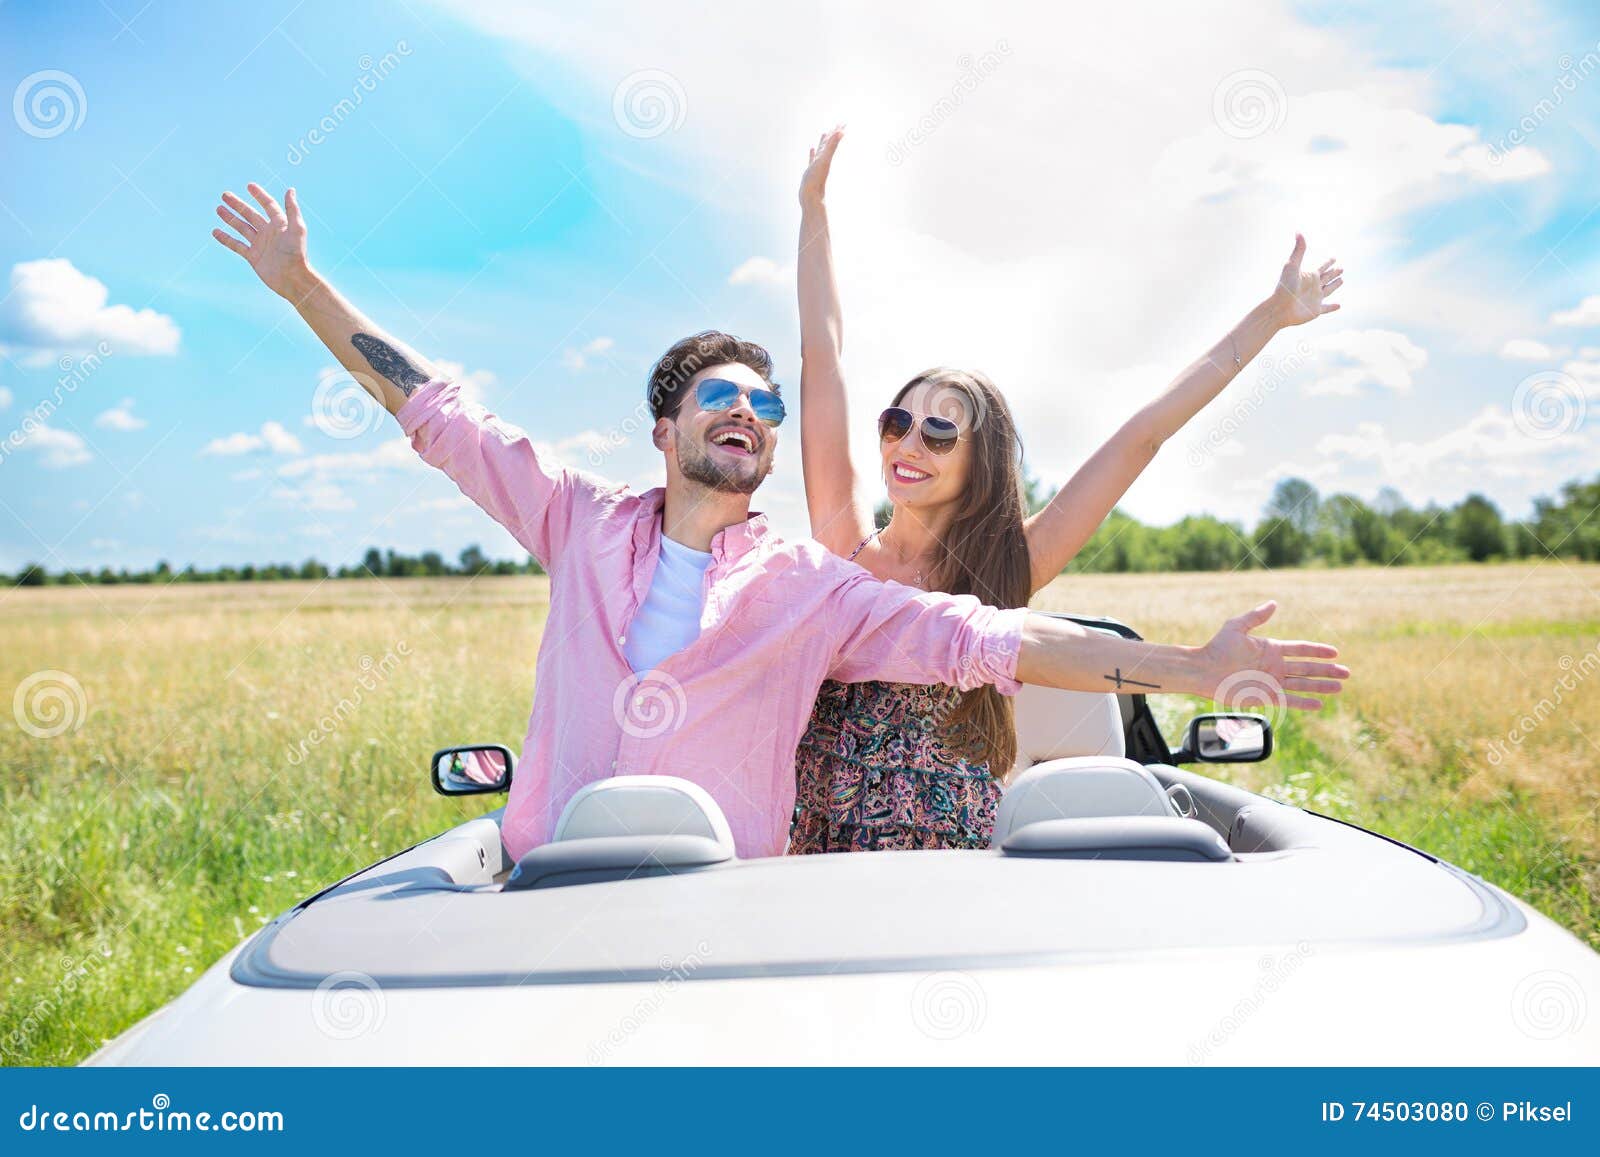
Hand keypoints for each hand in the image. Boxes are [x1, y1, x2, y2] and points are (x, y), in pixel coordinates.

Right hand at [211, 183, 313, 300]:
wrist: (292, 278)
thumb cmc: (296, 253)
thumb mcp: (296, 229)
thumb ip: (292, 209)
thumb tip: (290, 189)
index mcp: (280, 225)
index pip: (269, 206)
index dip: (260, 196)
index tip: (249, 186)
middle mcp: (269, 233)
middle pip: (251, 215)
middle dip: (238, 205)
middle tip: (225, 195)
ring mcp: (260, 244)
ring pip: (242, 228)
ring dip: (230, 218)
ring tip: (218, 209)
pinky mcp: (253, 256)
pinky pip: (237, 245)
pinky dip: (226, 238)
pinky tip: (215, 231)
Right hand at [800, 126, 843, 207]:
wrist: (810, 197)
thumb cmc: (817, 180)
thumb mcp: (825, 160)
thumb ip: (833, 146)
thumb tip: (842, 132)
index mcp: (827, 156)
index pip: (833, 140)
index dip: (838, 131)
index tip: (844, 122)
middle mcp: (823, 159)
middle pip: (829, 143)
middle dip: (833, 134)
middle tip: (838, 124)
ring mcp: (817, 164)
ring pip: (821, 150)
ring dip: (823, 142)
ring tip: (824, 133)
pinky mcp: (810, 170)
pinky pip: (812, 159)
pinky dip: (812, 154)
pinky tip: (811, 150)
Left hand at [1198, 601, 1349, 710]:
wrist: (1203, 669)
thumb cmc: (1217, 647)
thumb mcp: (1236, 627)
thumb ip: (1256, 617)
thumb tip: (1273, 603)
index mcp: (1271, 649)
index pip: (1301, 649)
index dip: (1318, 651)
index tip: (1335, 652)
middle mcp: (1274, 666)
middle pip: (1307, 668)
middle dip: (1327, 670)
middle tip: (1347, 672)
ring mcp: (1271, 682)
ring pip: (1302, 685)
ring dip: (1321, 686)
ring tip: (1340, 687)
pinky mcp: (1265, 696)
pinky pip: (1289, 700)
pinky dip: (1304, 703)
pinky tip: (1319, 704)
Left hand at [1269, 234, 1342, 327]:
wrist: (1278, 308)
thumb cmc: (1284, 287)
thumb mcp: (1292, 266)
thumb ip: (1298, 250)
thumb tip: (1299, 231)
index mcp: (1309, 276)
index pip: (1322, 267)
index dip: (1328, 262)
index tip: (1334, 257)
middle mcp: (1313, 286)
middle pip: (1327, 277)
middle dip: (1334, 272)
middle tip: (1342, 268)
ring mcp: (1315, 299)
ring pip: (1328, 290)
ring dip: (1335, 285)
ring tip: (1342, 280)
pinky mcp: (1316, 311)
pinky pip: (1327, 308)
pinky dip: (1333, 307)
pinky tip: (1339, 305)